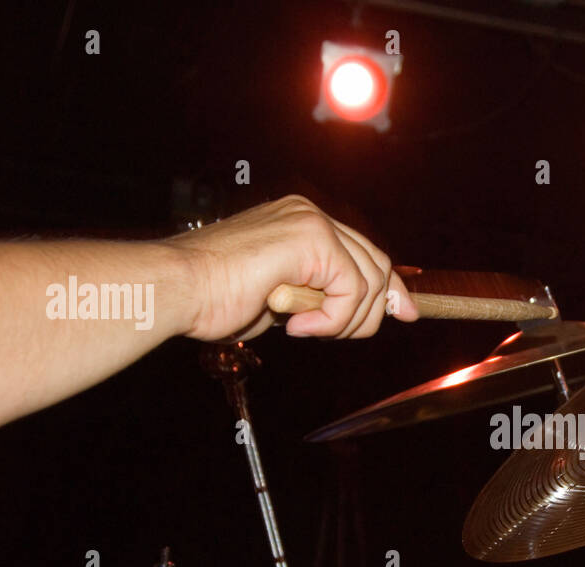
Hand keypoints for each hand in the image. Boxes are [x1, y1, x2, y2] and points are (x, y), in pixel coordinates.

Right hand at [170, 195, 418, 341]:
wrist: (179, 289)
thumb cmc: (214, 298)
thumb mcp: (280, 298)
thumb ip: (317, 296)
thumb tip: (352, 312)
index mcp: (301, 222)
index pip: (365, 253)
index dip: (389, 288)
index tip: (405, 313)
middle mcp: (310, 214)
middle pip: (376, 264)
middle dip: (375, 309)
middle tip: (342, 333)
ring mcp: (311, 222)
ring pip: (369, 279)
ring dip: (344, 319)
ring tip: (306, 328)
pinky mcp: (312, 238)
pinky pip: (351, 287)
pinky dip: (332, 318)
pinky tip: (297, 325)